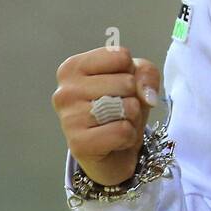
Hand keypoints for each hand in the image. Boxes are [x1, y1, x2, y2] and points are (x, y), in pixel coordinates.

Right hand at [52, 46, 160, 186]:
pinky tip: (115, 141)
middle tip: (119, 112)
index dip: (131, 73)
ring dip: (132, 119)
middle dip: (133, 98)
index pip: (121, 56)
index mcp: (73, 68)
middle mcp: (64, 90)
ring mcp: (68, 118)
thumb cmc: (120, 110)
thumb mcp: (136, 81)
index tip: (118, 87)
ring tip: (117, 124)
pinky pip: (122, 131)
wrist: (113, 154)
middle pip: (126, 82)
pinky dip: (128, 137)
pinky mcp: (78, 144)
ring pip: (126, 106)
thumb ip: (146, 74)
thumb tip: (146, 96)